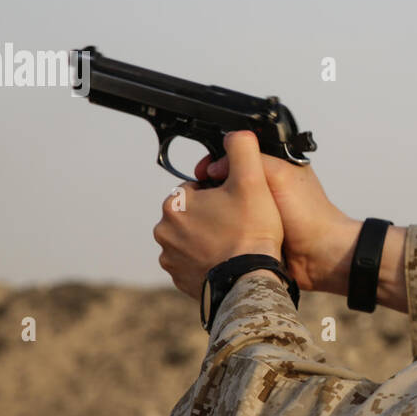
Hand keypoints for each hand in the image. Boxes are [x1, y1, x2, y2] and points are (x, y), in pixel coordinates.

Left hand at [154, 131, 283, 298]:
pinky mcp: (180, 279)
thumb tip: (236, 135)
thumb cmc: (251, 231)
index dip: (222, 193)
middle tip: (240, 224)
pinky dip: (208, 261)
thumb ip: (242, 149)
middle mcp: (165, 231)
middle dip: (214, 216)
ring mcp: (170, 258)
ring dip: (210, 239)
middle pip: (195, 214)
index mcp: (176, 203)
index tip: (239, 205)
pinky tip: (227, 262)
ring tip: (235, 244)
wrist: (250, 280)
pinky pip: (194, 263)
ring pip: (193, 239)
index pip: (198, 189)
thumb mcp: (252, 179)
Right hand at [194, 143, 359, 293]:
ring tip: (204, 212)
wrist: (321, 256)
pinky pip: (228, 227)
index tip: (204, 171)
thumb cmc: (309, 215)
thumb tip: (218, 163)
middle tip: (200, 193)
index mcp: (273, 168)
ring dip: (215, 209)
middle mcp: (264, 188)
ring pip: (225, 205)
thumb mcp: (279, 174)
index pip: (237, 155)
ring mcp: (258, 212)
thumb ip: (250, 159)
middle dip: (212, 186)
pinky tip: (212, 230)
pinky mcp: (253, 233)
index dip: (218, 160)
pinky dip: (219, 228)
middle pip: (227, 181)